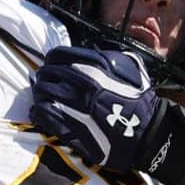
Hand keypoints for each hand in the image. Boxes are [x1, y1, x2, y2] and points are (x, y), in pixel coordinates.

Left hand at [30, 43, 160, 172]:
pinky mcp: (73, 128)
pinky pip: (44, 115)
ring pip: (42, 93)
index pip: (57, 55)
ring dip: (39, 94)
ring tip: (42, 98)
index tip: (53, 67)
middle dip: (44, 78)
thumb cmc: (139, 99)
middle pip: (46, 74)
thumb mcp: (131, 65)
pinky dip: (38, 112)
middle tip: (46, 84)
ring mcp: (76, 106)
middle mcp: (83, 83)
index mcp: (96, 65)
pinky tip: (38, 113)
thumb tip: (89, 51)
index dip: (52, 61)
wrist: (147, 133)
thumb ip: (107, 54)